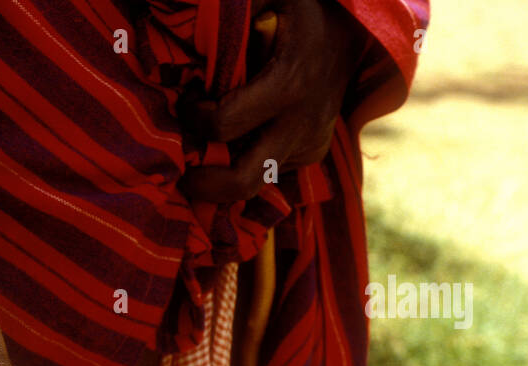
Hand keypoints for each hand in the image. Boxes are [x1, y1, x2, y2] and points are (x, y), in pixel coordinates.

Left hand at [181, 0, 364, 203]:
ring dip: (220, 179)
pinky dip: (243, 166)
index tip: (185, 101)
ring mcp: (309, 144)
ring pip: (253, 184)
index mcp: (289, 85)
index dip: (193, 119)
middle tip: (179, 170)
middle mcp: (301, 124)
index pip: (223, 124)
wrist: (348, 32)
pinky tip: (232, 144)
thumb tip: (187, 19)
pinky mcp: (311, 154)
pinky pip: (267, 174)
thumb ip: (231, 12)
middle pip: (241, 181)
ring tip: (201, 156)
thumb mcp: (269, 0)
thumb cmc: (298, 13)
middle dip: (202, 184)